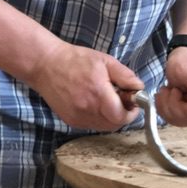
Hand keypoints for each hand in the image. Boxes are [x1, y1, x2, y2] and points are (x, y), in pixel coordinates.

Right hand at [27, 41, 142, 131]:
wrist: (46, 65)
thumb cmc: (76, 60)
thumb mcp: (105, 61)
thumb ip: (125, 76)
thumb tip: (140, 88)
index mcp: (98, 94)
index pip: (121, 117)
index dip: (131, 113)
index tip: (133, 104)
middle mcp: (87, 110)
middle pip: (113, 125)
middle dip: (122, 115)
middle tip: (122, 101)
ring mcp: (77, 118)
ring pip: (103, 127)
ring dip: (110, 118)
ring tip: (107, 100)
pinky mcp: (70, 121)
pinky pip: (91, 125)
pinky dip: (98, 118)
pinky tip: (94, 104)